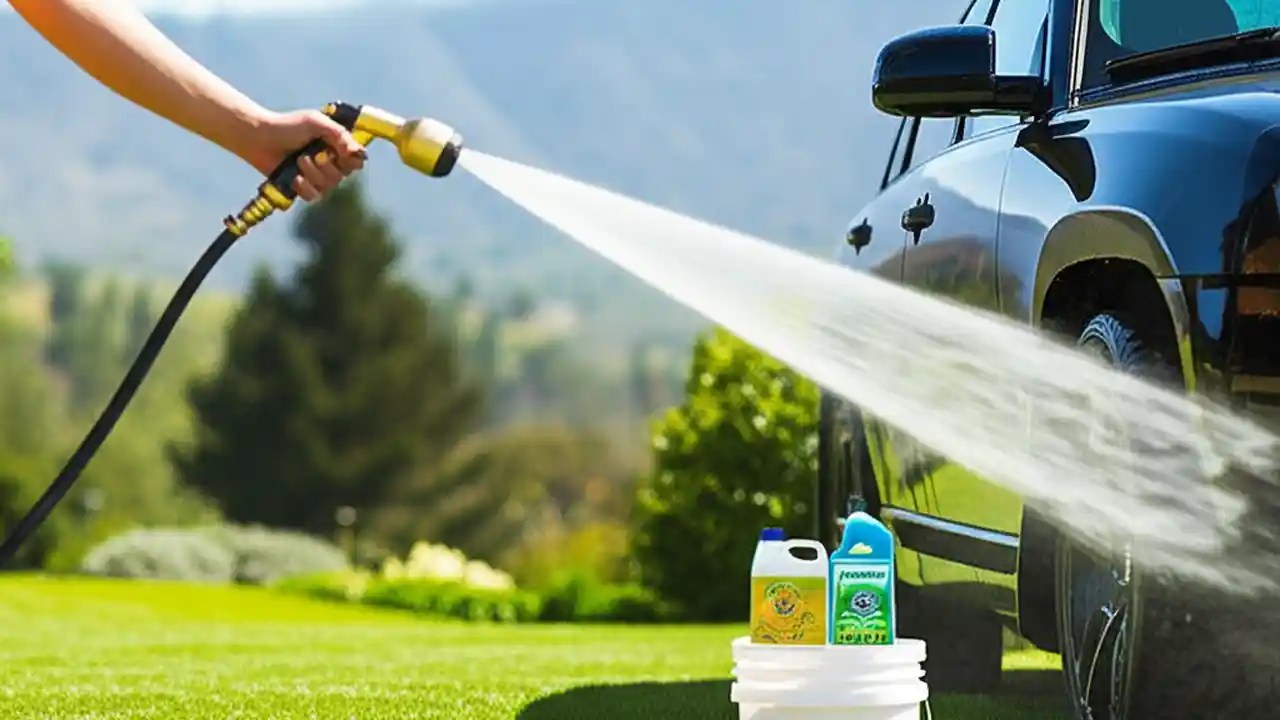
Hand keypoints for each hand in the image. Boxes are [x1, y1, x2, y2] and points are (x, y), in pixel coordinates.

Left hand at [240, 109, 366, 201]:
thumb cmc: (287, 126)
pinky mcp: (303, 188)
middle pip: (344, 175)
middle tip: (311, 155)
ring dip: (313, 174)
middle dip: (327, 166)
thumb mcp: (316, 122)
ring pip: (328, 185)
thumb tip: (356, 151)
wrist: (260, 138)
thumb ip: (339, 134)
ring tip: (298, 161)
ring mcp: (317, 176)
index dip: (351, 160)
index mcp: (336, 146)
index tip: (340, 154)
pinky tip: (294, 177)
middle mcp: (330, 162)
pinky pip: (314, 196)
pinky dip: (305, 187)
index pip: (356, 160)